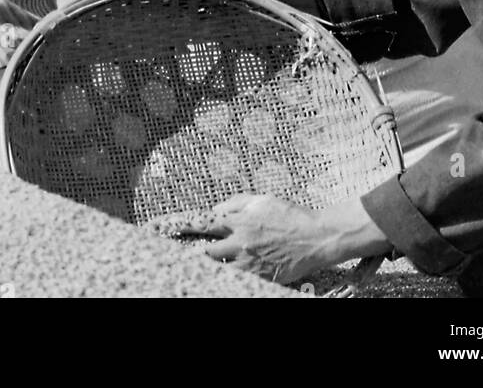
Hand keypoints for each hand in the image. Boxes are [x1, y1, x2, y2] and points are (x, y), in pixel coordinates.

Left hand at [178, 194, 390, 283]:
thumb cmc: (289, 215)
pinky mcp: (260, 279)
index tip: (166, 227)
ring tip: (191, 271)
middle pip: (205, 252)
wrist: (316, 238)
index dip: (183, 226)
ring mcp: (250, 264)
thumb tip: (214, 211)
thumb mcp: (261, 199)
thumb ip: (235, 203)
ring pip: (218, 271)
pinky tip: (214, 280)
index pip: (204, 223)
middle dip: (189, 254)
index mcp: (240, 221)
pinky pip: (236, 281)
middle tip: (172, 256)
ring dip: (206, 269)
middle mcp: (241, 244)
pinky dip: (226, 279)